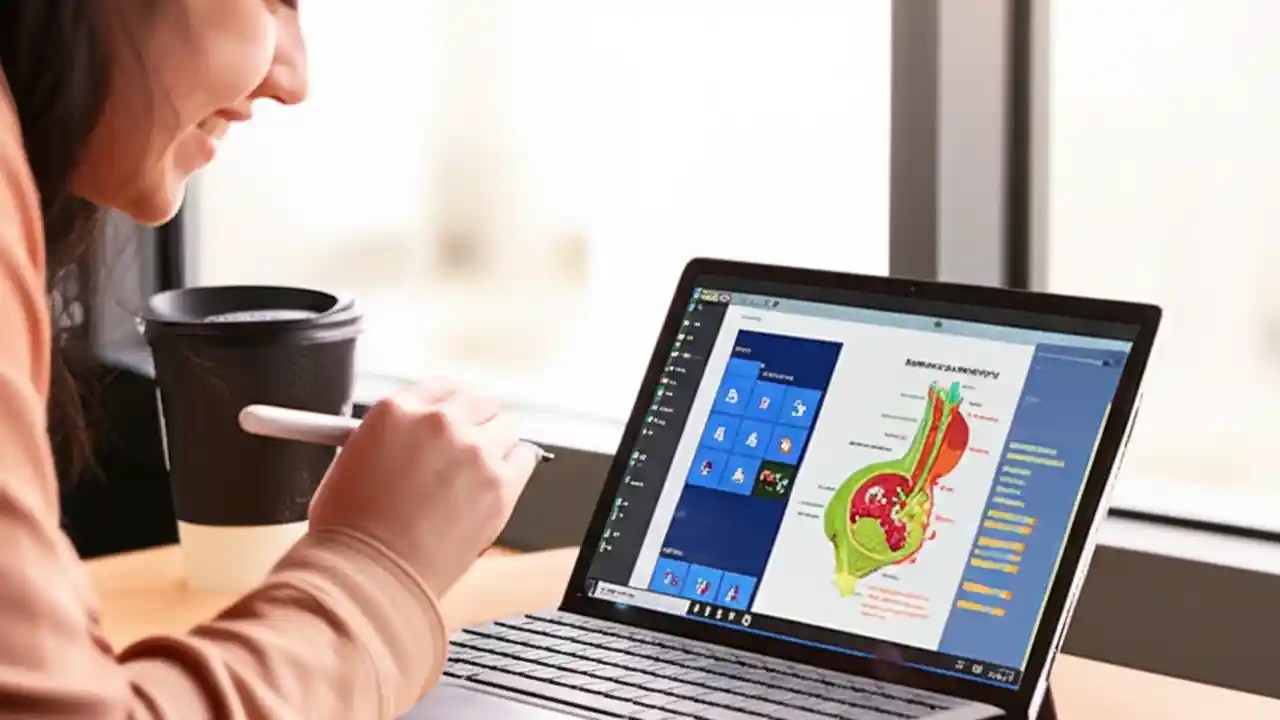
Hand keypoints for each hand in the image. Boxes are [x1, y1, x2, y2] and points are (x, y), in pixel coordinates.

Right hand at [308, 380, 537, 595]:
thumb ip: (390, 439)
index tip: (455, 418)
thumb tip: (410, 438)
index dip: (450, 406)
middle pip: (481, 401)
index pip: (442, 387)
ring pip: (507, 426)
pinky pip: (525, 457)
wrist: (370, 574)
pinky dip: (514, 467)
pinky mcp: (500, 485)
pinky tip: (495, 484)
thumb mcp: (351, 463)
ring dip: (496, 444)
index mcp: (396, 410)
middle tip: (470, 445)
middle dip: (477, 421)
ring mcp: (474, 452)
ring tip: (479, 472)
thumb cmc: (350, 532)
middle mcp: (440, 422)